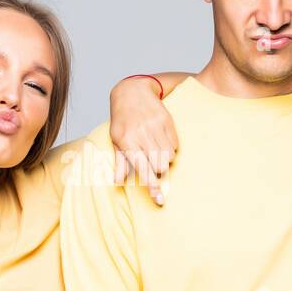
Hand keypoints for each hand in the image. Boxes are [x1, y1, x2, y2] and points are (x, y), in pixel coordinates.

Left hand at [109, 75, 177, 205]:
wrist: (132, 91)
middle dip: (159, 170)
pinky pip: (175, 144)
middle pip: (159, 164)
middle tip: (153, 163)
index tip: (159, 199)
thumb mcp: (116, 139)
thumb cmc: (122, 119)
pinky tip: (161, 140)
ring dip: (165, 159)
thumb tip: (118, 182)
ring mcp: (155, 126)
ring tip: (156, 150)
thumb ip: (120, 162)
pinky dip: (171, 148)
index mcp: (126, 141)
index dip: (151, 186)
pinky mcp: (166, 120)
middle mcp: (141, 134)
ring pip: (169, 156)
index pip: (142, 168)